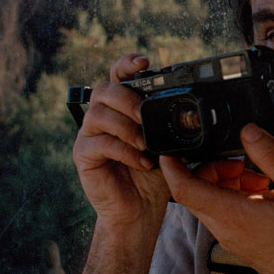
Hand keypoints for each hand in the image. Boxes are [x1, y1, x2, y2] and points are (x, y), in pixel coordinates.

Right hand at [72, 53, 170, 228]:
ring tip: (146, 144)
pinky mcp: (83, 155)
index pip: (117, 76)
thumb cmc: (153, 176)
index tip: (145, 62)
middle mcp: (101, 117)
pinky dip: (124, 151)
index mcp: (120, 108)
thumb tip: (190, 112)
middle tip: (145, 115)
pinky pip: (98, 143)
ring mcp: (89, 135)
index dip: (127, 64)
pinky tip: (141, 162)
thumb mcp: (167, 146)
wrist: (139, 210)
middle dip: (127, 98)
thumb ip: (169, 126)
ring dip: (126, 127)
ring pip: (98, 114)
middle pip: (103, 90)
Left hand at [160, 124, 273, 273]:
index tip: (172, 148)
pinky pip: (221, 210)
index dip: (172, 166)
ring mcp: (228, 236)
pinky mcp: (236, 239)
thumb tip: (248, 132)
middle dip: (212, 168)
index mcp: (234, 215)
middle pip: (194, 190)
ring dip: (226, 181)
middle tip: (243, 163)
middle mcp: (224, 228)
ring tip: (260, 178)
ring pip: (208, 199)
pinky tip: (262, 191)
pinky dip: (234, 194)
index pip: (184, 190)